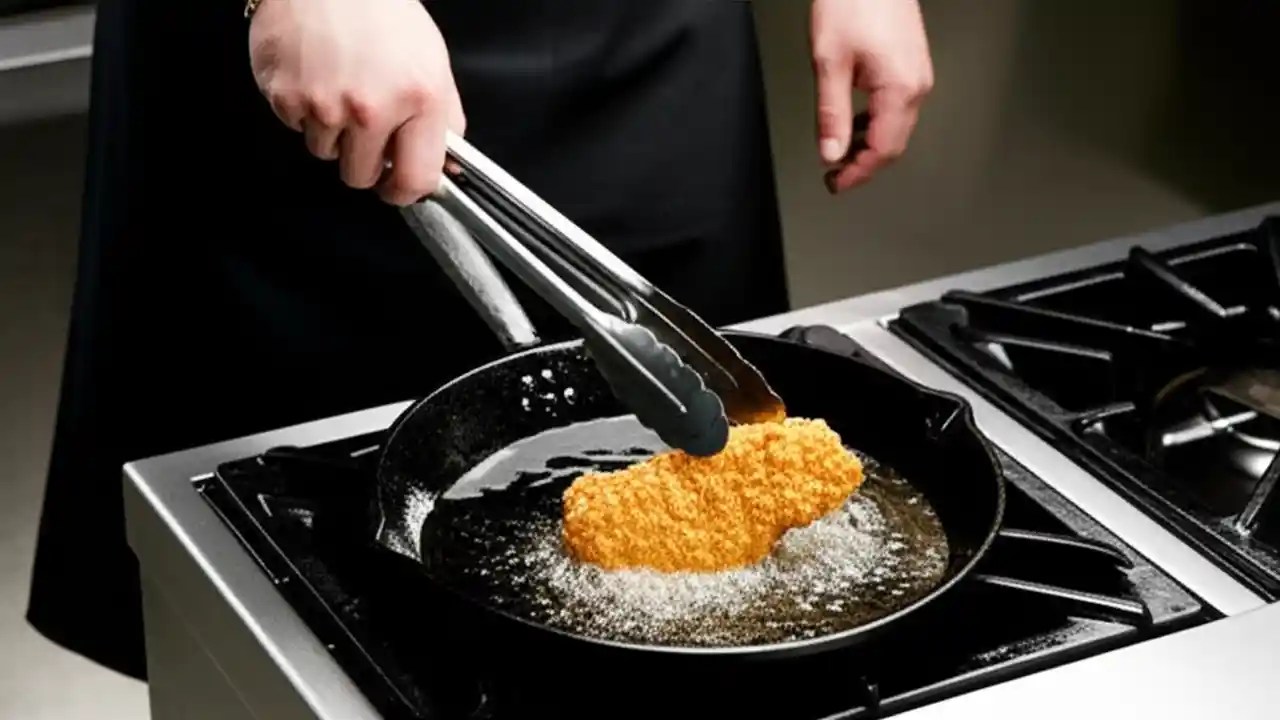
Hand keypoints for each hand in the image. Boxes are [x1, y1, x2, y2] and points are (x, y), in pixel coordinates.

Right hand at [249, 0, 465, 205]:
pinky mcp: (285, 96)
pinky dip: (303, 109)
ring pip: (324, 153)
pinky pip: (295, 127)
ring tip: (340, 87)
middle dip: (363, 160)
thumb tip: (446, 166)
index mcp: (418, 100)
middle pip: (360, 177)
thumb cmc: (382, 12)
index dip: (404, 191)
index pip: (414, 180)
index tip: (398, 187)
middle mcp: (371, 108)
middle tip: (365, 126)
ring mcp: (324, 105)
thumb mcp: (433, 63)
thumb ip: (443, 120)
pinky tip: (315, 76)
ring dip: (332, 132)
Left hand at [810, 0, 932, 192]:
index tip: (835, 184)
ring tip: (840, 153)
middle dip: (864, 165)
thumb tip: (831, 152)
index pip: (882, 151)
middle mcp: (916, 85)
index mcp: (899, 88)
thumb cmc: (851, 2)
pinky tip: (855, 123)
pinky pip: (897, 107)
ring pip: (896, 127)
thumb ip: (831, 113)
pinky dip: (875, 124)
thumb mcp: (829, 62)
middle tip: (835, 176)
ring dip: (869, 145)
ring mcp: (917, 74)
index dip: (858, 174)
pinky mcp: (911, 65)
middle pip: (893, 144)